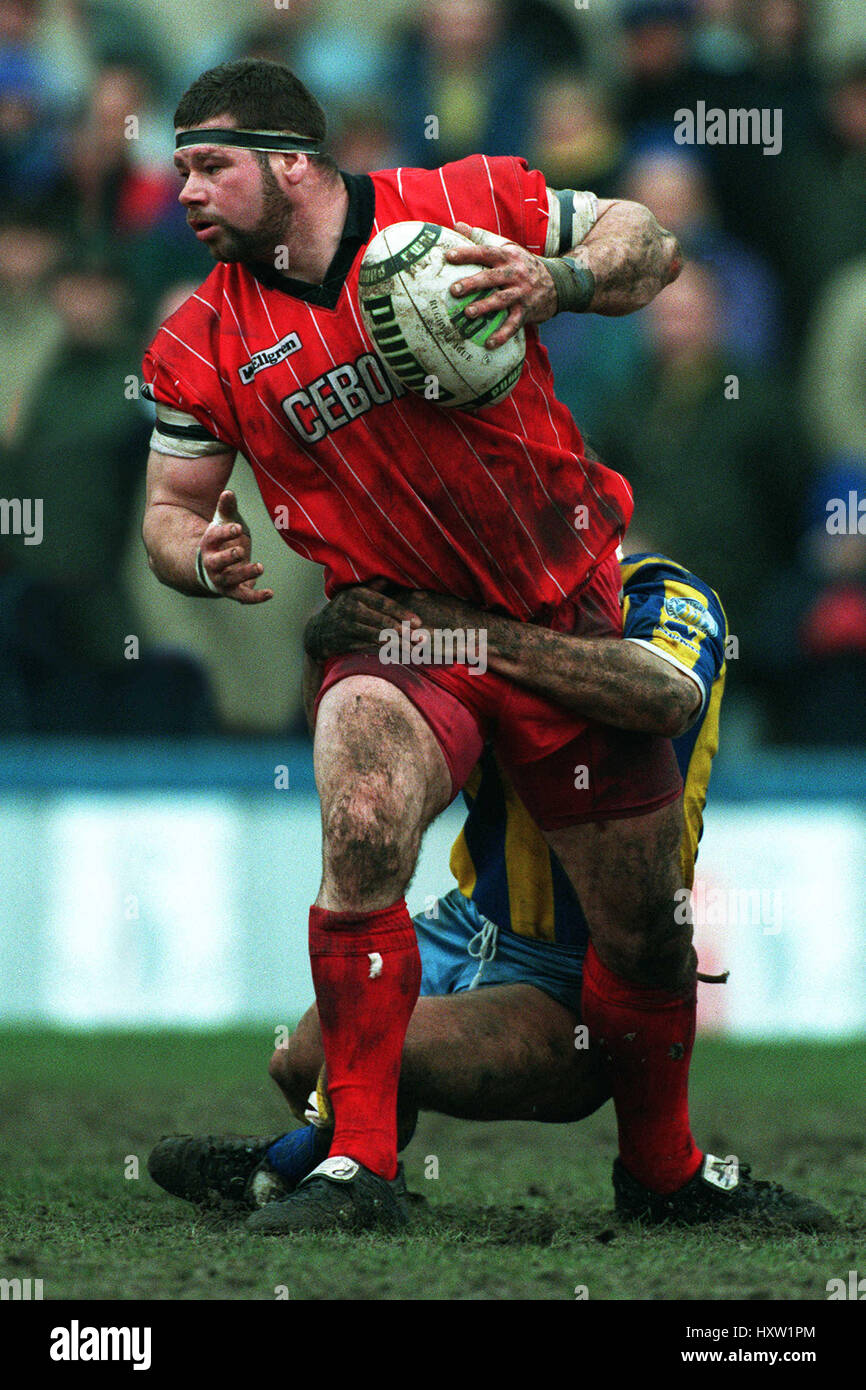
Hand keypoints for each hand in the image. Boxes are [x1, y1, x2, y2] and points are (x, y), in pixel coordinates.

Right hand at [198, 490, 273, 602]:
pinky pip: (244, 596)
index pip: (214, 538)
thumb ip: (226, 509)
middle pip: (217, 563)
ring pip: (231, 580)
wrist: (210, 568)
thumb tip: (228, 492)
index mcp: (209, 544)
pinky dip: (256, 597)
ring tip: (260, 566)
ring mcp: (222, 579)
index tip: (236, 527)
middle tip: (241, 550)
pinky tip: (270, 593)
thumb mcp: (221, 524)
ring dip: (245, 574)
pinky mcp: (233, 591)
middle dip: (229, 557)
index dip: (225, 533)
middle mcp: (212, 564)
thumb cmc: (219, 542)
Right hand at [304, 581, 423, 660]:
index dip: (401, 612)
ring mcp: (347, 627)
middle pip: (382, 621)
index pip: (383, 603)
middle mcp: (350, 609)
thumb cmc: (342, 609)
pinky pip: (369, 647)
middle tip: (419, 637)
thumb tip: (389, 577)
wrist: (317, 632)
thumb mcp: (354, 593)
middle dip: (403, 630)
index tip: (418, 621)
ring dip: (397, 644)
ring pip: (377, 636)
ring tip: (413, 648)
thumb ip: (373, 587)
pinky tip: (398, 654)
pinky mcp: (345, 643)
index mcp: (356, 594)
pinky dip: (385, 651)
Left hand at [446, 222, 556, 346]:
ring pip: (502, 300)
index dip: (467, 253)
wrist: (557, 282)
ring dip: (485, 307)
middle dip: (473, 283)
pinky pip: (513, 325)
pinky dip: (502, 335)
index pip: (485, 252)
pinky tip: (489, 344)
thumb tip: (456, 224)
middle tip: (454, 289)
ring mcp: (521, 293)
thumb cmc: (523, 264)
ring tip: (468, 313)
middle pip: (492, 277)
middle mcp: (514, 273)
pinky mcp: (526, 311)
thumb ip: (481, 237)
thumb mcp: (507, 247)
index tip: (449, 256)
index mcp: (508, 256)